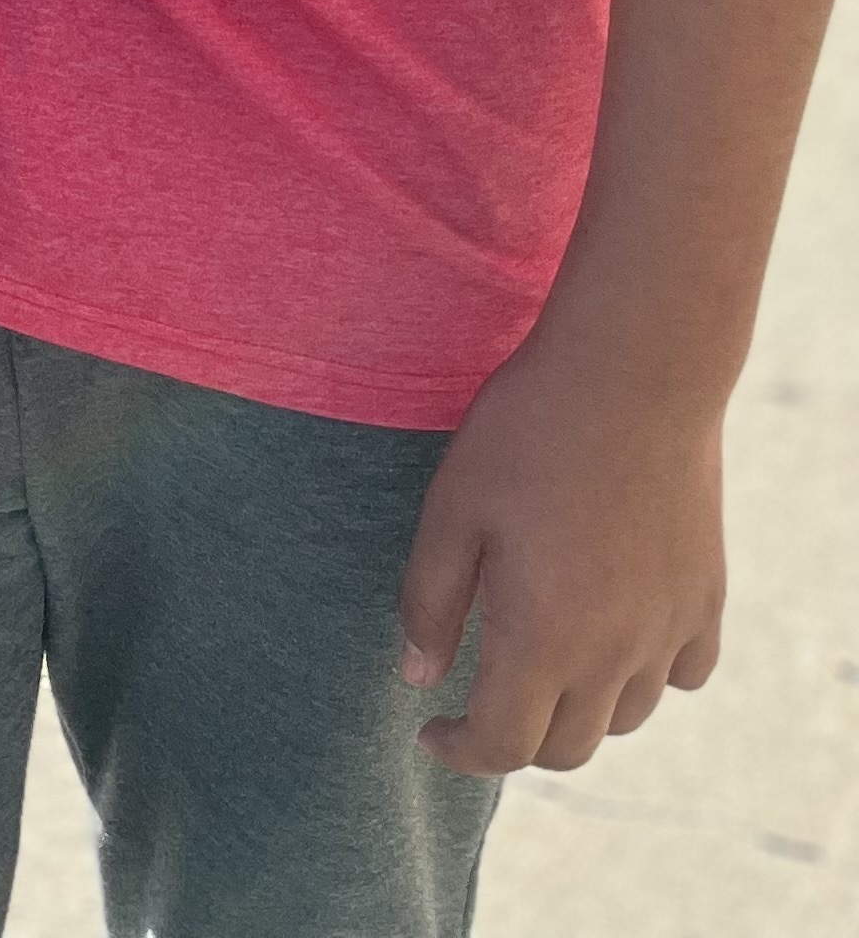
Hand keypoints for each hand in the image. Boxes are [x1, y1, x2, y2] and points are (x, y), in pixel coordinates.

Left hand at [395, 326, 726, 773]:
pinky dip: (648, 676)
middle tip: (481, 698)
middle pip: (567, 748)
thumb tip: (419, 678)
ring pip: (626, 718)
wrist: (633, 374)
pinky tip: (618, 637)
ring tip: (544, 665)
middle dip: (516, 739)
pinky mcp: (705, 598)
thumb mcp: (452, 508)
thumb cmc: (527, 432)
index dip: (460, 750)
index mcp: (542, 640)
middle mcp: (614, 654)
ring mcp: (668, 630)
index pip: (503, 744)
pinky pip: (683, 674)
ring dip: (580, 712)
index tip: (430, 729)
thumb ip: (429, 601)